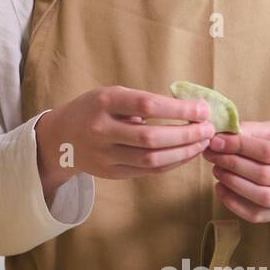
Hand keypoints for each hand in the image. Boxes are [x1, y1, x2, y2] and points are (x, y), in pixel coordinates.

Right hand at [34, 87, 216, 201]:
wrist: (61, 137)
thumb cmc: (94, 109)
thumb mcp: (111, 95)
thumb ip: (141, 102)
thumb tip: (188, 110)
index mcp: (104, 103)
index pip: (147, 105)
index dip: (179, 109)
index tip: (202, 109)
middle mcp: (101, 130)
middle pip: (152, 137)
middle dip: (186, 134)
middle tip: (208, 129)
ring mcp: (104, 155)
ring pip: (152, 159)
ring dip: (183, 152)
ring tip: (202, 143)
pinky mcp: (111, 173)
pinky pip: (148, 171)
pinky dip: (171, 163)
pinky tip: (186, 154)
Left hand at [201, 120, 269, 229]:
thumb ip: (257, 130)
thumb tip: (225, 134)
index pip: (269, 152)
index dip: (239, 147)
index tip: (217, 141)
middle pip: (263, 175)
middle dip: (232, 164)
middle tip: (212, 154)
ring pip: (261, 197)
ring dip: (232, 184)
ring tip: (217, 169)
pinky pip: (258, 215)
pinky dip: (235, 204)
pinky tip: (222, 189)